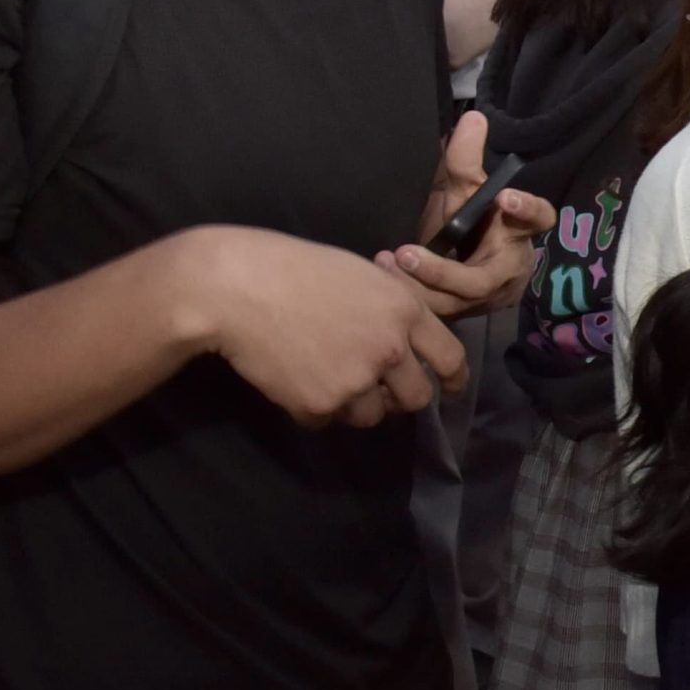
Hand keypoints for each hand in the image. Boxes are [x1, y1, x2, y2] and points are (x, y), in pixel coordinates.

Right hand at [194, 227, 466, 428]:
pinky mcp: (321, 404)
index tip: (451, 389)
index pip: (450, 357)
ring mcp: (357, 380)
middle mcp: (390, 350)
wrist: (234, 288)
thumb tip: (408, 339)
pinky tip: (293, 378)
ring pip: (370, 415)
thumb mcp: (361, 275)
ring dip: (353, 404)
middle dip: (400, 398)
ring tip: (322, 373)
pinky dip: (313, 408)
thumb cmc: (293, 269)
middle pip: (416, 398)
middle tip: (378, 389)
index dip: (454, 379)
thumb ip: (392, 309)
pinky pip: (327, 420)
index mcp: (405, 311)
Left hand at [384, 112, 552, 319]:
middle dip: (444, 271)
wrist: (470, 264)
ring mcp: (488, 297)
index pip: (538, 218)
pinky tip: (384, 278)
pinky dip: (411, 296)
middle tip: (407, 253)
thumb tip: (473, 117)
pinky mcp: (465, 314)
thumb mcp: (467, 190)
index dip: (526, 210)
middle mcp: (508, 268)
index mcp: (517, 231)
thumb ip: (466, 160)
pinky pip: (438, 311)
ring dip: (418, 285)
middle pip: (482, 280)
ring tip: (387, 263)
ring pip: (454, 301)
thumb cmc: (474, 221)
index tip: (505, 197)